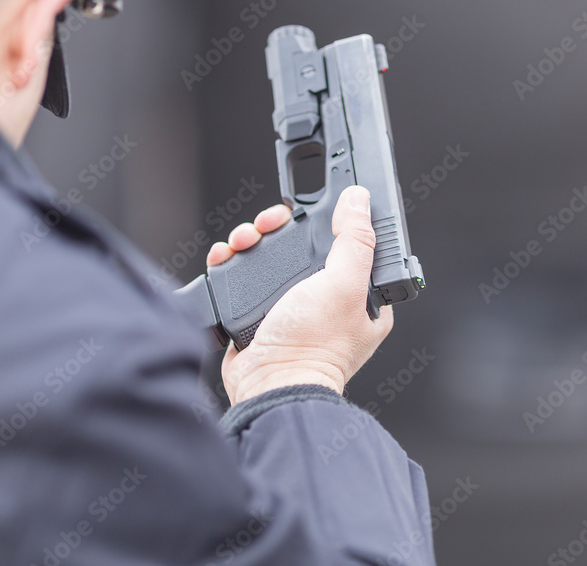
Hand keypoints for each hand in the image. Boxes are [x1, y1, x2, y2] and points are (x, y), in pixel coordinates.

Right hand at [206, 186, 393, 404]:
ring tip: (242, 241)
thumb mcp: (344, 284)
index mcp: (360, 296)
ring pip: (271, 256)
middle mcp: (327, 300)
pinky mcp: (261, 313)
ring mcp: (292, 307)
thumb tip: (359, 200)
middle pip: (303, 244)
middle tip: (267, 224)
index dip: (329, 221)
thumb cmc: (313, 347)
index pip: (348, 243)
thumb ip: (355, 239)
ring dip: (252, 240)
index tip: (307, 208)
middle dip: (279, 227)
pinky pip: (245, 276)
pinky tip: (226, 256)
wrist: (269, 385)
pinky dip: (233, 261)